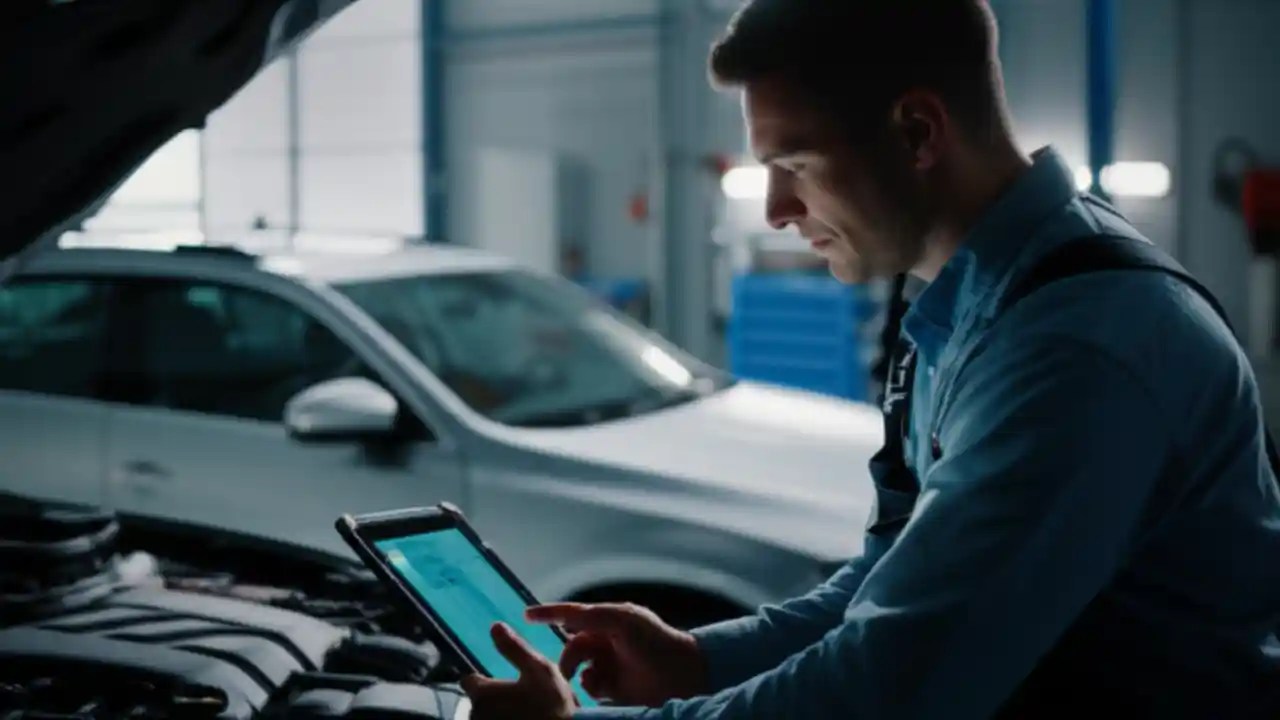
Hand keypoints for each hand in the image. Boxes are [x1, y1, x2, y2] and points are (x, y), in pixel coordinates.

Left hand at [460, 623, 576, 719]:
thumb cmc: (551, 707)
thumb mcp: (539, 670)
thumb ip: (514, 648)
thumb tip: (495, 626)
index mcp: (483, 693)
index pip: (469, 680)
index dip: (483, 680)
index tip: (501, 684)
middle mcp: (475, 715)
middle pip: (478, 702)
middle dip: (492, 700)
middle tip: (520, 701)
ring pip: (486, 718)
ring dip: (498, 715)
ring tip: (523, 714)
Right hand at [527, 602, 708, 707]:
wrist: (682, 674)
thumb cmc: (655, 641)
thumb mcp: (622, 621)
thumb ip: (593, 616)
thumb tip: (567, 619)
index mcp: (608, 621)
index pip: (573, 614)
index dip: (549, 613)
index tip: (526, 615)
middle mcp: (606, 641)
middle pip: (572, 647)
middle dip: (567, 657)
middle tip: (565, 671)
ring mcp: (609, 665)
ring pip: (577, 669)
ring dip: (577, 674)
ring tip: (588, 681)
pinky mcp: (613, 688)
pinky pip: (588, 687)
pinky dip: (588, 687)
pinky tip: (598, 688)